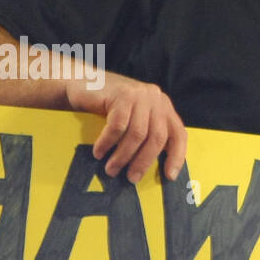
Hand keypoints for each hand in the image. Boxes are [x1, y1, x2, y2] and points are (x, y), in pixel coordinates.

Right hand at [65, 73, 186, 183]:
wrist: (80, 82)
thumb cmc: (107, 106)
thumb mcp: (134, 117)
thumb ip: (146, 133)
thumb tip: (148, 167)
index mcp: (163, 106)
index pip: (178, 134)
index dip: (177, 157)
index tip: (170, 176)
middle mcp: (156, 99)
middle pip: (157, 137)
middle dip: (144, 162)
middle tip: (131, 178)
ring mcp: (140, 95)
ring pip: (137, 134)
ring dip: (123, 156)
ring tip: (111, 169)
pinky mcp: (122, 95)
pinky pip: (118, 127)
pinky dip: (108, 143)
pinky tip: (99, 153)